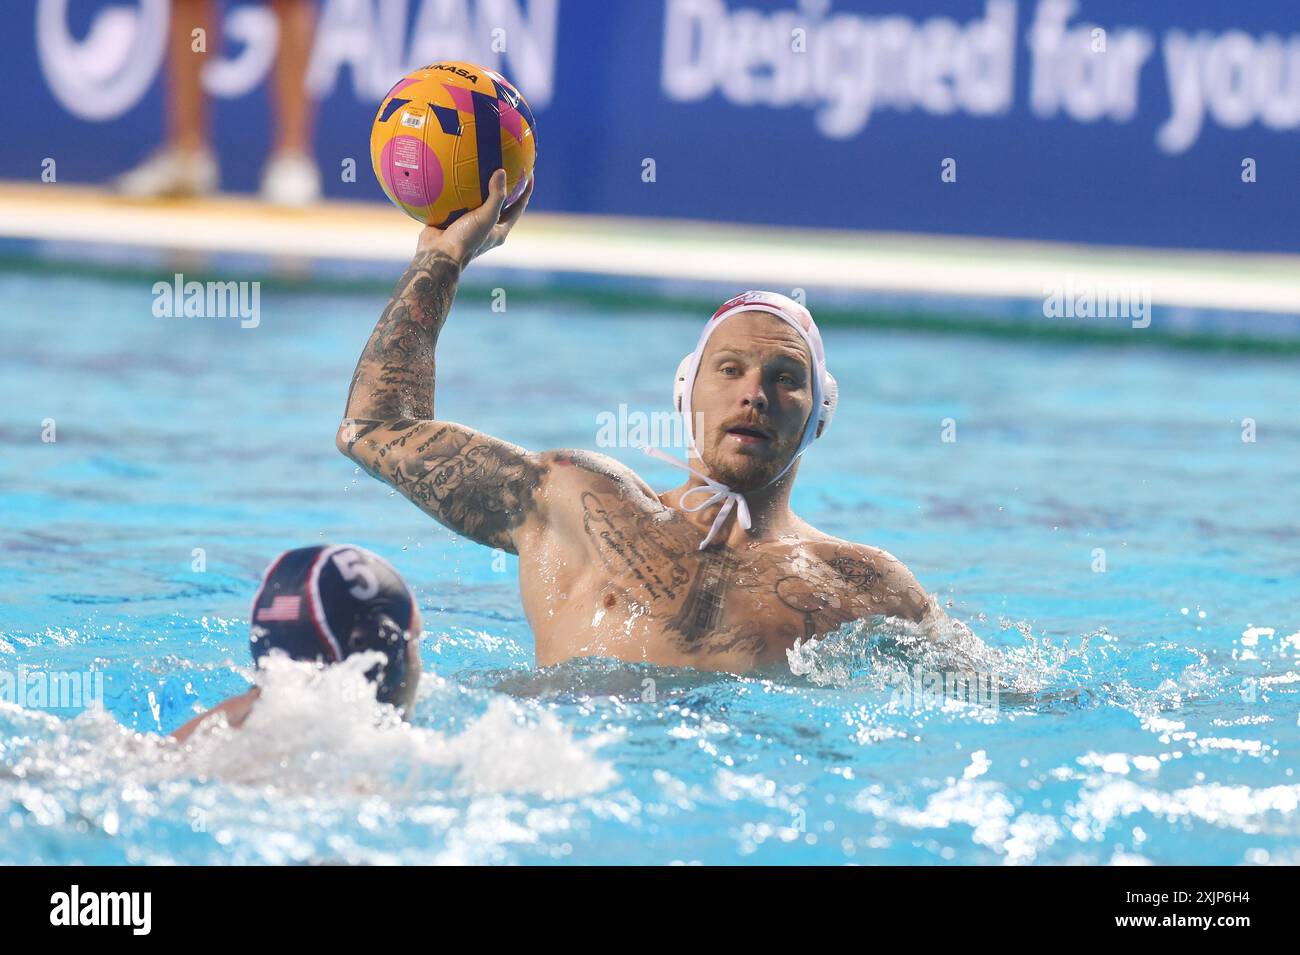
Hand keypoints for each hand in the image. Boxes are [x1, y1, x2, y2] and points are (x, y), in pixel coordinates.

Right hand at [416, 168, 533, 266]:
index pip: (518, 207)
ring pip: (476, 200)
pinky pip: (456, 200)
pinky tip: (452, 172)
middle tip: (504, 163)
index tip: (529, 172)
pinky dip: (456, 188)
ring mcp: (469, 223)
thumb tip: (502, 172)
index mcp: (499, 229)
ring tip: (479, 163)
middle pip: (499, 202)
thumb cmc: (466, 240)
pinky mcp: (452, 220)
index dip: (526, 190)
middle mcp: (486, 227)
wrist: (437, 254)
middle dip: (503, 185)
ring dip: (478, 184)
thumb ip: (496, 197)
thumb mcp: (486, 218)